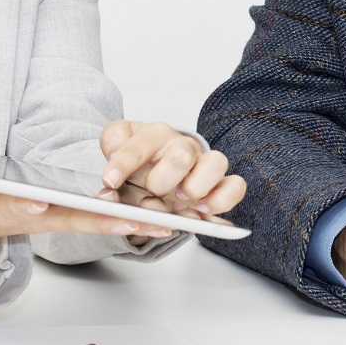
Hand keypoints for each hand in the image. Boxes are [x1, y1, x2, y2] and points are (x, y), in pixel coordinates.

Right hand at [0, 164, 172, 248]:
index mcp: (12, 209)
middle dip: (111, 220)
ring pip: (103, 220)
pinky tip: (170, 213)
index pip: (20, 207)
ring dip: (138, 220)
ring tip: (176, 219)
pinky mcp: (75, 214)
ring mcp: (62, 217)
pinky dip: (138, 216)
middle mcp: (44, 216)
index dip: (27, 204)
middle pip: (78, 219)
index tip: (40, 200)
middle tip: (148, 220)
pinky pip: (110, 216)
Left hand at [98, 120, 245, 216]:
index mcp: (156, 134)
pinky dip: (221, 200)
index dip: (123, 164)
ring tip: (179, 200)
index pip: (139, 144)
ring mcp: (205, 164)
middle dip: (161, 181)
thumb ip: (113, 141)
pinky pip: (235, 186)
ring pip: (216, 164)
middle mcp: (184, 146)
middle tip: (151, 191)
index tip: (110, 181)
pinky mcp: (220, 184)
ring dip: (195, 187)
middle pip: (181, 156)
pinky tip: (202, 210)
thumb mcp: (118, 143)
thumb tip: (115, 152)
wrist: (158, 167)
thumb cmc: (141, 159)